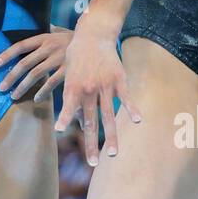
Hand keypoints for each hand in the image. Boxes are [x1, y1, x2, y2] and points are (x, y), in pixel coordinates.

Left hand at [0, 28, 71, 101]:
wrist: (97, 39)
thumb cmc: (76, 37)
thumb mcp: (60, 31)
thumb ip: (50, 30)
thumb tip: (45, 25)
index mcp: (44, 38)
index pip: (20, 46)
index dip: (7, 55)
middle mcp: (48, 48)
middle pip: (25, 63)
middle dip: (11, 77)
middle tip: (1, 88)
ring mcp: (58, 59)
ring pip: (35, 74)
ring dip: (23, 86)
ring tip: (13, 96)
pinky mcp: (67, 69)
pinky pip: (52, 82)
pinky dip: (43, 91)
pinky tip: (37, 98)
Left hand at [54, 25, 141, 164]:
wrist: (93, 35)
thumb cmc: (77, 57)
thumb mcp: (68, 75)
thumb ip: (73, 99)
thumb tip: (80, 123)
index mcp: (74, 87)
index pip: (69, 107)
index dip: (65, 117)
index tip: (60, 130)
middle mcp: (89, 89)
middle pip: (91, 121)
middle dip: (91, 143)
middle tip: (91, 163)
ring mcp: (105, 85)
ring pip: (109, 115)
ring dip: (112, 136)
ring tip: (114, 154)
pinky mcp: (119, 80)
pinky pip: (126, 98)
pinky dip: (132, 109)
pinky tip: (138, 121)